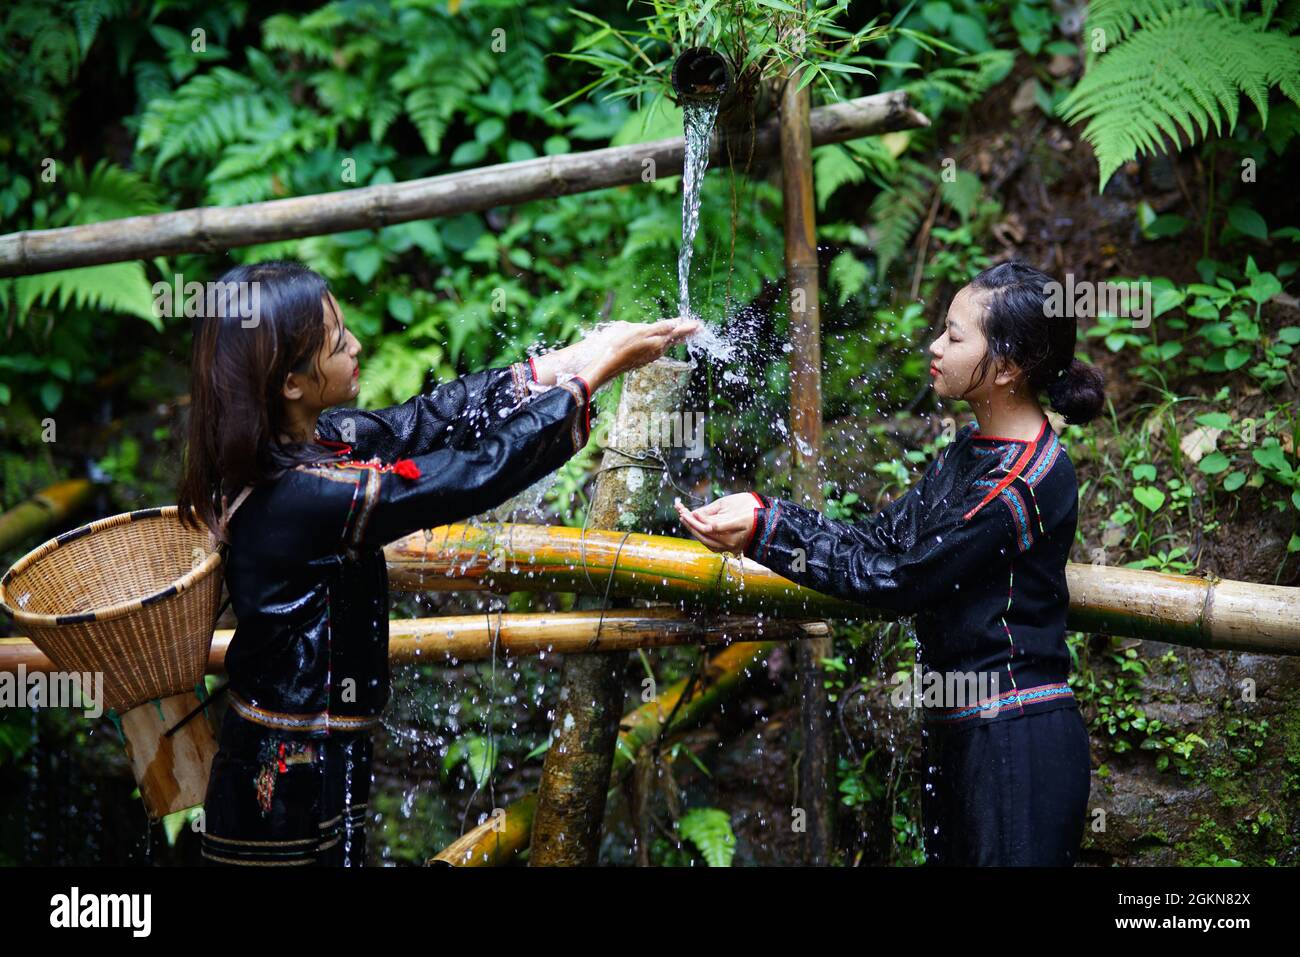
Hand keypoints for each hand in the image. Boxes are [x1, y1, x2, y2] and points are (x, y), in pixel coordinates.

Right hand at [576, 317, 699, 390]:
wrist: (606, 365)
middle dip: (686, 333)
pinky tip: (665, 340)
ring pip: (667, 344)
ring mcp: (650, 356)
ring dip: (676, 337)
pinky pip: (658, 347)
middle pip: (674, 339)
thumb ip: (660, 328)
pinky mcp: (642, 358)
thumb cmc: (621, 347)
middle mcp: (657, 350)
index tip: (700, 324)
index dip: (688, 327)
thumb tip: (677, 324)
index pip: (678, 333)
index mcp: (659, 342)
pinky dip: (666, 341)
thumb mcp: (641, 332)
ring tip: (685, 332)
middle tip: (697, 327)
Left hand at [674, 493, 760, 554]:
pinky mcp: (730, 549)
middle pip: (707, 534)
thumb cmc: (749, 505)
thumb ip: (712, 510)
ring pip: (707, 542)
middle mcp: (735, 539)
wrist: (766, 519)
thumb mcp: (731, 502)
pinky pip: (711, 546)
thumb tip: (695, 514)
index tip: (689, 512)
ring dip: (693, 531)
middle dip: (691, 524)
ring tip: (684, 519)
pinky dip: (701, 537)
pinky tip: (694, 528)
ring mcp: (733, 546)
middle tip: (681, 513)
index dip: (698, 520)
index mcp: (739, 524)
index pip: (712, 526)